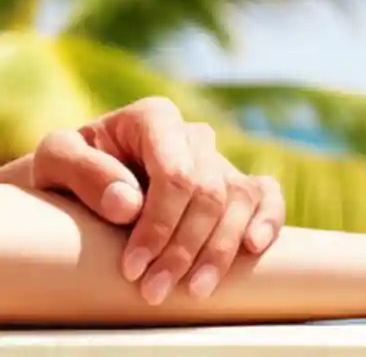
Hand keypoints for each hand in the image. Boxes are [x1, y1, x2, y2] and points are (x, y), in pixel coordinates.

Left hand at [28, 97, 283, 303]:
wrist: (79, 185)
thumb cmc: (67, 171)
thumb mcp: (54, 162)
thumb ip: (84, 171)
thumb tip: (129, 204)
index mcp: (155, 117)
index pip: (176, 173)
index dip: (160, 224)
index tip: (132, 267)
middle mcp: (194, 135)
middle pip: (208, 193)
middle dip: (184, 248)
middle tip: (153, 290)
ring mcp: (218, 159)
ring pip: (239, 199)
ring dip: (220, 249)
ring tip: (195, 290)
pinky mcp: (236, 184)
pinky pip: (266, 194)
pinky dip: (269, 218)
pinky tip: (254, 246)